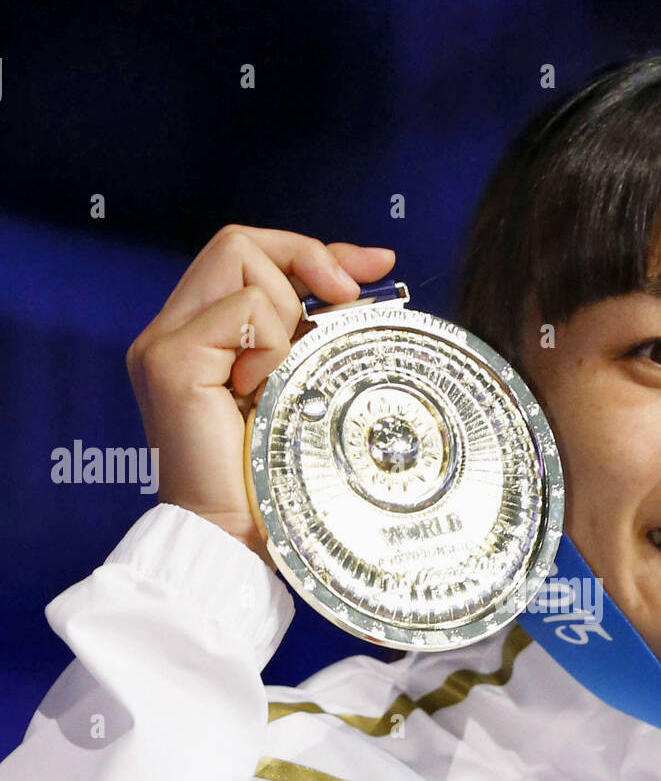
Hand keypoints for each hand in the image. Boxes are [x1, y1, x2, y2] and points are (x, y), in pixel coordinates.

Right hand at [125, 224, 395, 564]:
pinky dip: (272, 345)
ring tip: (280, 380)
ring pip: (241, 261)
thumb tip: (372, 265)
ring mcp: (164, 343)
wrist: (235, 539)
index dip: (313, 249)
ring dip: (287, 315)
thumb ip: (315, 328)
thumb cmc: (273, 477)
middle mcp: (170, 331)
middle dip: (308, 260)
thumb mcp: (303, 384)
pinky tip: (263, 392)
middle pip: (239, 241)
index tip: (375, 263)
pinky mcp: (172, 361)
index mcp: (198, 336)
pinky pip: (245, 310)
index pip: (247, 253)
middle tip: (345, 305)